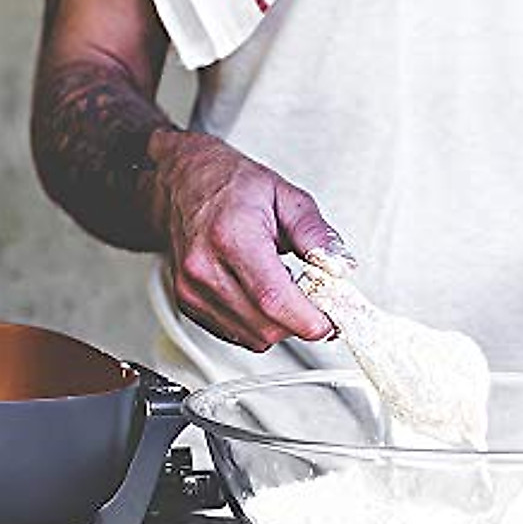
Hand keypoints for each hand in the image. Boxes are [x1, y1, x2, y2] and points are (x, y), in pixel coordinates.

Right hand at [148, 130, 345, 350]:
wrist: (183, 185)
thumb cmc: (231, 185)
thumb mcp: (286, 195)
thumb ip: (316, 234)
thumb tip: (339, 266)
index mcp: (231, 236)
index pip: (273, 299)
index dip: (308, 319)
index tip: (331, 320)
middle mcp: (205, 267)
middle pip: (265, 326)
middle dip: (300, 322)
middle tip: (316, 300)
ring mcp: (192, 289)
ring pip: (253, 338)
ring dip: (279, 325)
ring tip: (285, 291)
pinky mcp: (188, 304)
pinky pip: (235, 335)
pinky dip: (258, 324)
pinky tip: (261, 296)